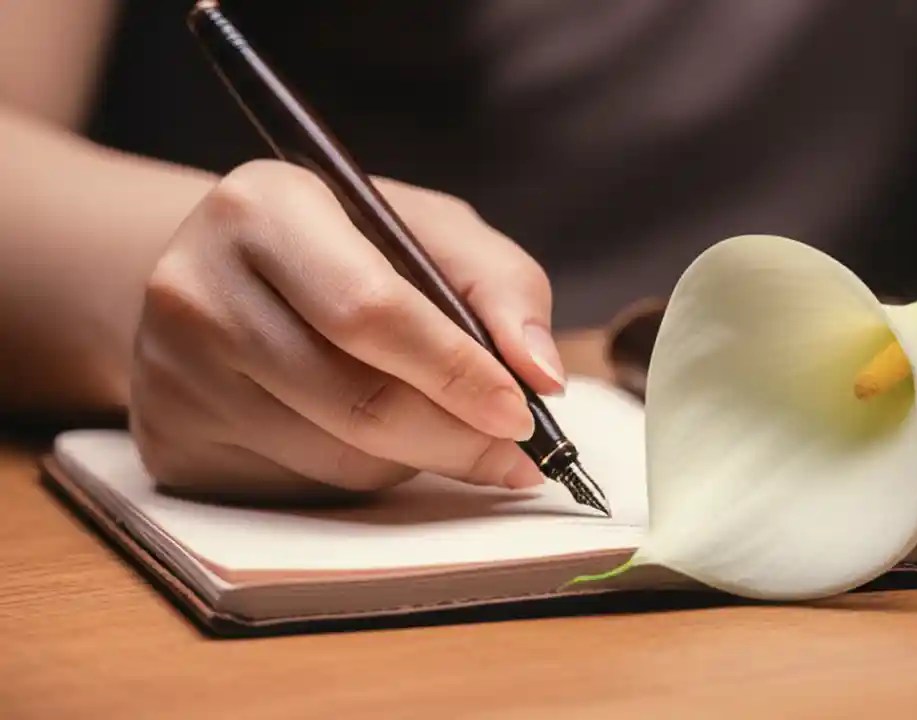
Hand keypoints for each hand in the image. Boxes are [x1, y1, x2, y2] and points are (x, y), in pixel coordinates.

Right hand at [130, 160, 564, 500]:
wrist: (222, 270)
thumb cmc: (346, 245)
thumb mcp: (428, 230)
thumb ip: (501, 286)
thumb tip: (543, 375)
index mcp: (264, 207)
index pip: (370, 311)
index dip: (457, 371)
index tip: (523, 411)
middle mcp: (195, 288)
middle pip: (356, 400)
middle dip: (457, 437)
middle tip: (515, 453)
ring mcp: (169, 373)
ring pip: (335, 458)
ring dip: (414, 458)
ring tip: (438, 425)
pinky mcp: (167, 441)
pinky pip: (299, 489)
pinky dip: (360, 476)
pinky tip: (367, 436)